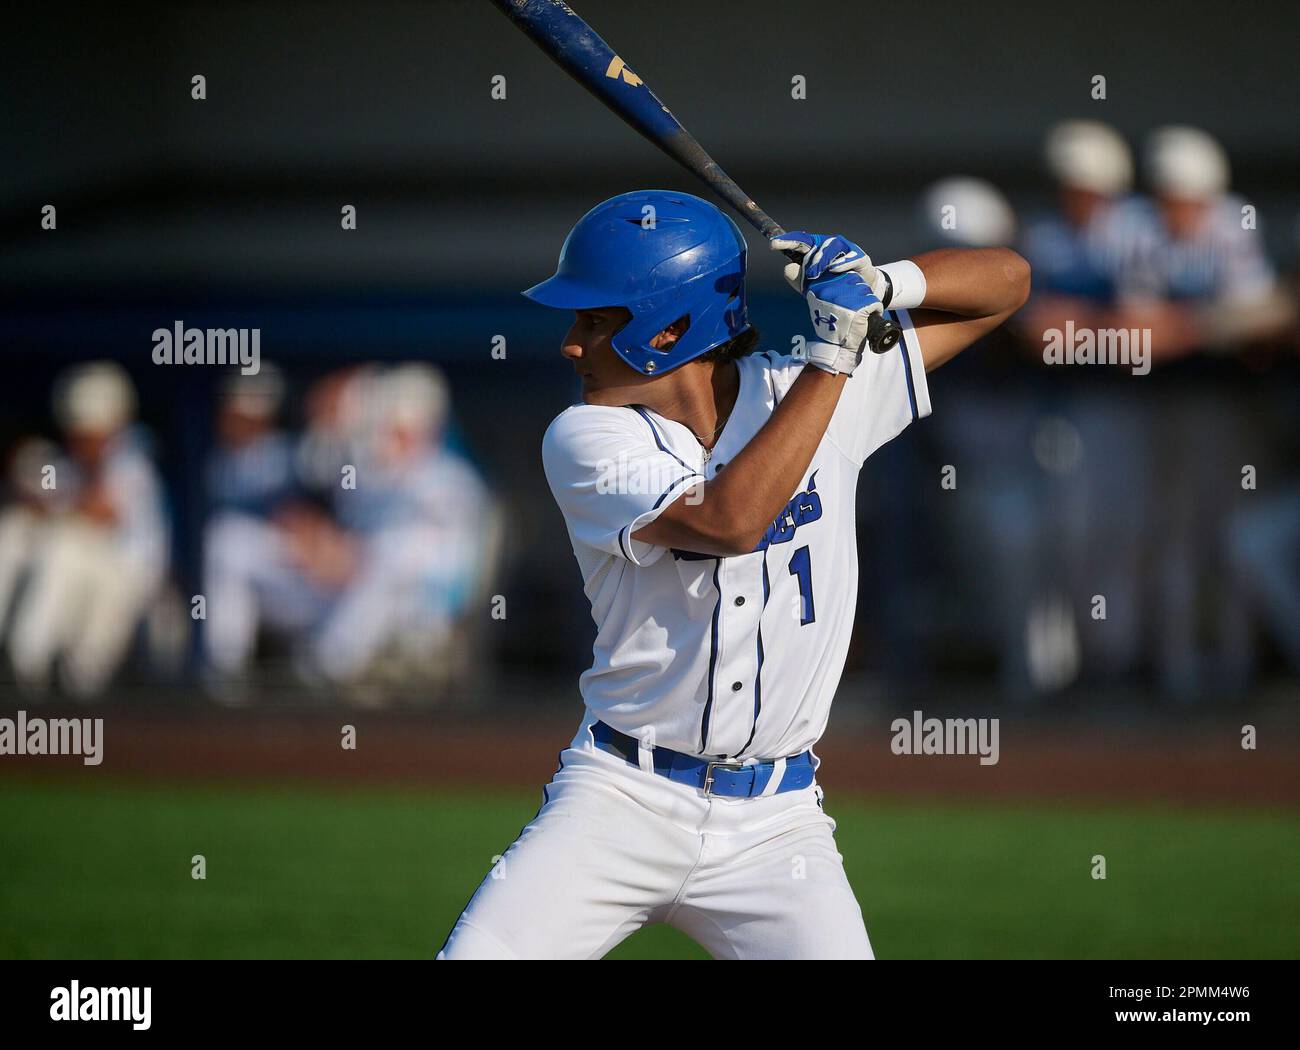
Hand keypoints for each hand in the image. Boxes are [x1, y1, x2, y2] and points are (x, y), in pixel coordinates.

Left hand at [771, 231, 884, 351]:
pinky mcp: (861, 258)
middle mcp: (831, 246)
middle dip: (806, 254)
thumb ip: (798, 278)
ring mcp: (846, 250)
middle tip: (803, 272)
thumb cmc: (834, 286)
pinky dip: (842, 262)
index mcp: (817, 250)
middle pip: (816, 242)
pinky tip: (834, 269)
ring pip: (832, 246)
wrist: (862, 294)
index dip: (787, 240)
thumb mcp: (812, 284)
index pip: (801, 241)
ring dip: (822, 259)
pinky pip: (851, 257)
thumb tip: (787, 268)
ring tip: (814, 274)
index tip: (773, 244)